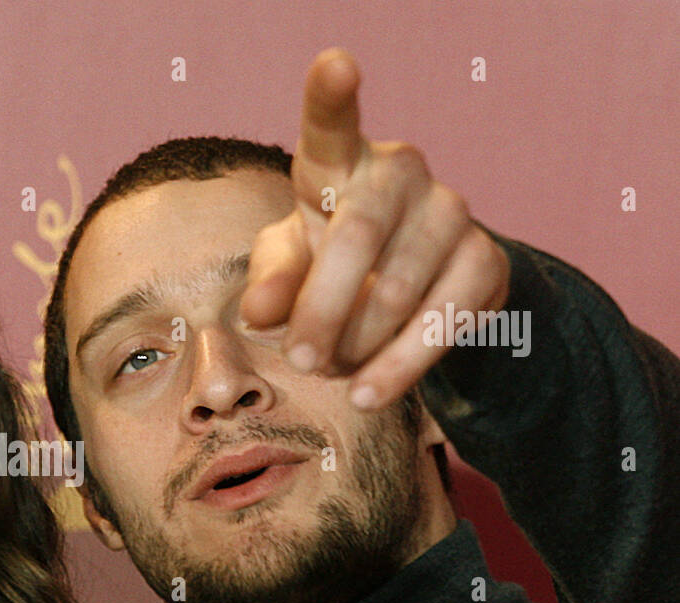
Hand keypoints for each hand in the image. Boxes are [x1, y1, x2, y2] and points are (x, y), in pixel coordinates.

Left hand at [240, 48, 510, 409]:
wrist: (410, 291)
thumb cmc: (329, 263)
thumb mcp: (288, 268)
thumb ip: (270, 282)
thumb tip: (259, 312)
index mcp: (339, 163)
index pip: (331, 125)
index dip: (332, 95)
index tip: (336, 63)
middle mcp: (401, 171)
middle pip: (357, 239)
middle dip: (321, 312)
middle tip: (300, 361)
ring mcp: (451, 212)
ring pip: (398, 290)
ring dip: (356, 346)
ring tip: (330, 373)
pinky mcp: (486, 260)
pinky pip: (443, 322)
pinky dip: (398, 367)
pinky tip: (369, 395)